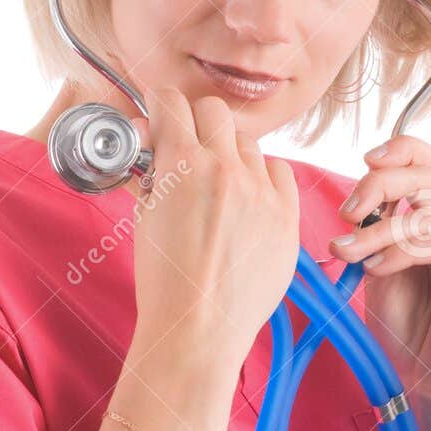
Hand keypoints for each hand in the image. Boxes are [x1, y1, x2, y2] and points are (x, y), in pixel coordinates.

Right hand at [129, 87, 299, 365]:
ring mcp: (261, 192)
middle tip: (190, 149)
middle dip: (197, 123)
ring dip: (231, 154)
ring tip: (219, 188)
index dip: (162, 106)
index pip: (172, 100)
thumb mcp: (144, 218)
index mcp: (181, 166)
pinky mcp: (286, 215)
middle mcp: (225, 170)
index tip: (162, 117)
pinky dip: (263, 178)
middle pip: (214, 111)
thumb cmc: (165, 282)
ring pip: (248, 143)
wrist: (199, 329)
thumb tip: (152, 142)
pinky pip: (279, 172)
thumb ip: (151, 173)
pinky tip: (250, 200)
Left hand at [328, 135, 430, 410]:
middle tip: (346, 213)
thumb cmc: (404, 338)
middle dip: (381, 184)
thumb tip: (356, 200)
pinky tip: (377, 269)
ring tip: (350, 252)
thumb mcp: (379, 270)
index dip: (404, 150)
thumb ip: (376, 232)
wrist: (427, 387)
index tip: (366, 159)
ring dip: (379, 227)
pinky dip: (401, 248)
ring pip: (429, 208)